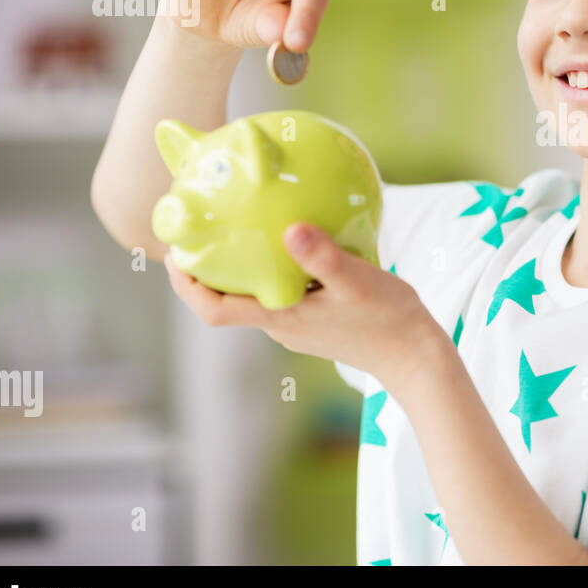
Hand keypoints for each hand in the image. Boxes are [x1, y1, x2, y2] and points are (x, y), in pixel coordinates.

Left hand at [163, 223, 445, 394]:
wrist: (415, 357)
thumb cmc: (388, 320)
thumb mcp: (358, 281)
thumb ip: (323, 257)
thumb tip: (290, 230)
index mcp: (280, 317)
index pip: (213, 310)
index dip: (185, 287)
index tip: (172, 256)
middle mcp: (281, 325)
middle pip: (227, 301)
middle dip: (206, 272)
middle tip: (201, 232)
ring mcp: (298, 327)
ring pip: (255, 297)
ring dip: (240, 270)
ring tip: (241, 230)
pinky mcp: (317, 323)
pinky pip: (283, 294)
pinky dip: (274, 272)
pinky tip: (294, 246)